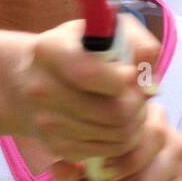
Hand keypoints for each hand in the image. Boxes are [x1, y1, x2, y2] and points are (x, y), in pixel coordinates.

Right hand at [11, 16, 157, 164]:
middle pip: (113, 112)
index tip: (132, 74)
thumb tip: (145, 67)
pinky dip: (121, 139)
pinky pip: (108, 150)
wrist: (36, 76)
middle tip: (139, 95)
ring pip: (116, 135)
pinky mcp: (56, 147)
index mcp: (50, 50)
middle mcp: (41, 89)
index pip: (90, 74)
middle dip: (138, 105)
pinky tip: (115, 121)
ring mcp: (46, 121)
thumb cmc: (81, 48)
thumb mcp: (108, 30)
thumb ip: (135, 42)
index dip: (123, 79)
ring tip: (130, 106)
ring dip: (135, 123)